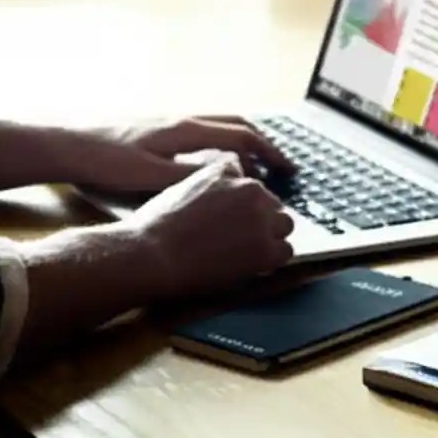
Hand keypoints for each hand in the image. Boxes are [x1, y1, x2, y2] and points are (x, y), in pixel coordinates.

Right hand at [12, 154, 293, 364]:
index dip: (245, 206)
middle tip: (240, 239)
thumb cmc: (158, 224)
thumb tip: (232, 175)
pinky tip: (252, 264)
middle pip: (272, 204)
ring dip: (270, 237)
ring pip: (284, 225)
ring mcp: (260, 220)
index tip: (234, 221)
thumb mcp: (185, 184)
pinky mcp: (264, 250)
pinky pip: (285, 251)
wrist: (152, 253)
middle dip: (261, 219)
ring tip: (246, 252)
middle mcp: (250, 190)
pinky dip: (272, 258)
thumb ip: (213, 180)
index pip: (252, 187)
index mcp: (230, 172)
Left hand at [72, 116, 294, 192]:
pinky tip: (214, 163)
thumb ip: (192, 177)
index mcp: (187, 130)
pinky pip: (203, 133)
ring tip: (254, 165)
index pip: (242, 136)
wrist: (68, 146)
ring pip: (218, 126)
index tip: (287, 169)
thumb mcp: (152, 177)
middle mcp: (182, 120)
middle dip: (263, 143)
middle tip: (279, 165)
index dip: (268, 153)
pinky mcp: (157, 131)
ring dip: (242, 142)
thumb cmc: (106, 162)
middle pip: (236, 124)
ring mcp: (169, 123)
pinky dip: (221, 145)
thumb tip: (229, 178)